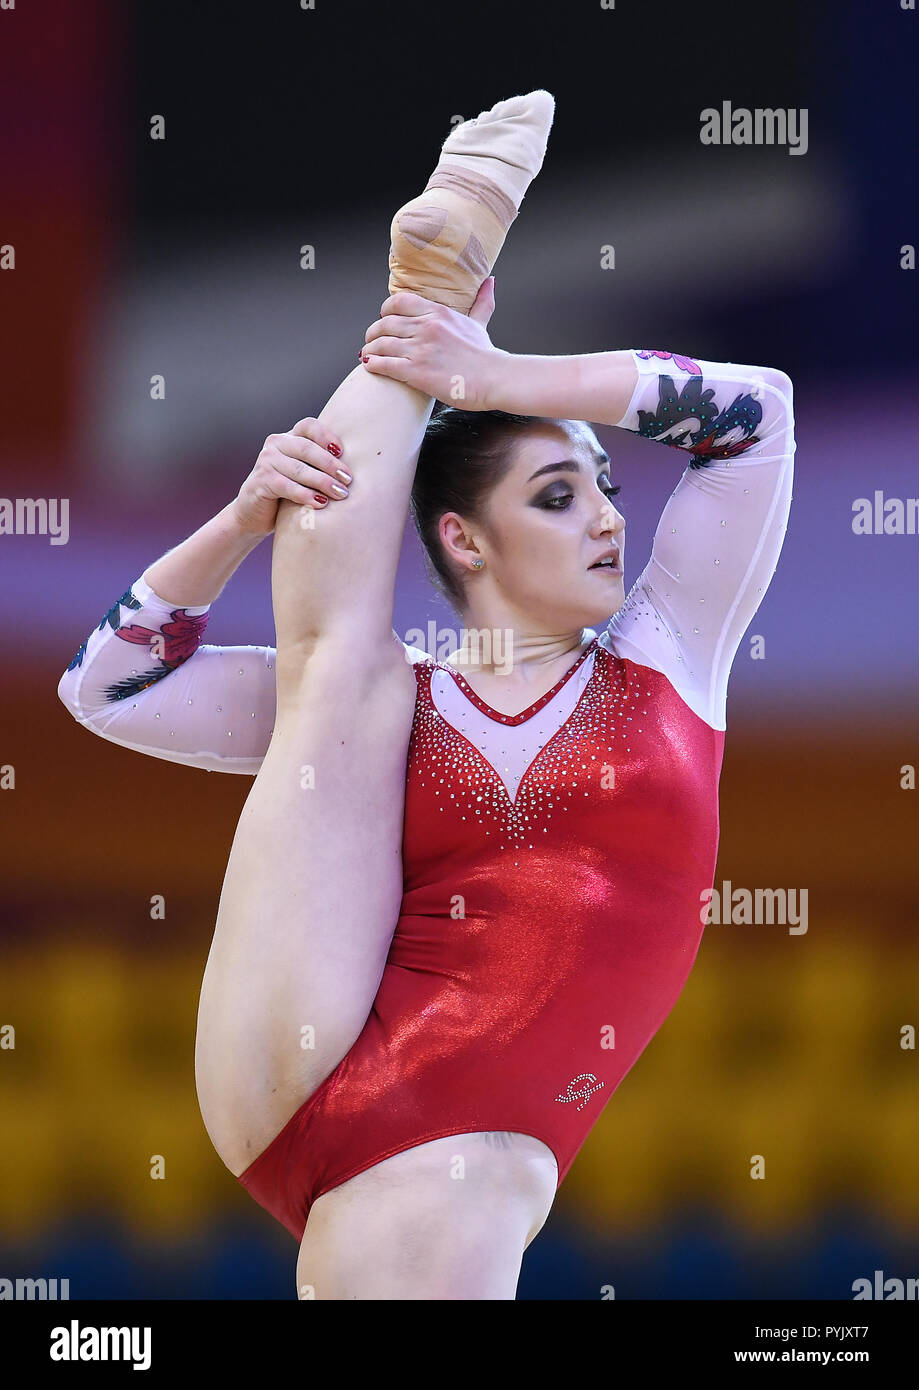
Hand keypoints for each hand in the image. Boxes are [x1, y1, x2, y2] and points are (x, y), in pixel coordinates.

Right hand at [232, 418, 348, 533]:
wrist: (254, 512)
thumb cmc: (286, 492)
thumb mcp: (303, 473)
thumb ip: (319, 465)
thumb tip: (354, 469)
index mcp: (288, 438)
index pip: (309, 426)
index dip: (327, 436)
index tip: (342, 452)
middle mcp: (275, 444)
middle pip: (307, 448)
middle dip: (331, 464)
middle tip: (348, 479)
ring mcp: (266, 461)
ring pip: (299, 469)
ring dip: (323, 482)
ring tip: (340, 493)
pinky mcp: (261, 481)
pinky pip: (287, 486)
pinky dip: (306, 495)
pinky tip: (321, 503)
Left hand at [359, 278, 507, 408]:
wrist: (494, 379)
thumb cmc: (487, 355)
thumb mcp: (480, 323)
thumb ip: (481, 302)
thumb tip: (490, 280)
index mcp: (438, 312)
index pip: (399, 302)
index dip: (385, 310)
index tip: (384, 319)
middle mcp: (426, 327)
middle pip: (385, 323)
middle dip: (373, 333)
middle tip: (371, 341)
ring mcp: (420, 349)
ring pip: (380, 343)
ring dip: (369, 350)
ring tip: (367, 356)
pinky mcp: (416, 372)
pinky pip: (384, 364)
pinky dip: (373, 364)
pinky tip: (370, 367)